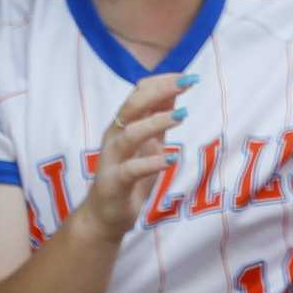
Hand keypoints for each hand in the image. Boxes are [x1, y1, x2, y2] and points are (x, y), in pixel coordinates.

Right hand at [73, 75, 189, 242]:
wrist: (105, 216)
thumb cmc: (130, 176)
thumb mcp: (149, 143)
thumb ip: (158, 118)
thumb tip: (174, 91)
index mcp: (123, 126)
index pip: (138, 93)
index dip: (161, 82)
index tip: (187, 76)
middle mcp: (115, 138)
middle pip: (131, 106)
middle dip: (159, 92)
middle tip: (187, 83)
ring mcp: (112, 160)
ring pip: (130, 134)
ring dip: (157, 122)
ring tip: (183, 114)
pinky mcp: (114, 183)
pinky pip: (131, 170)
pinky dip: (152, 162)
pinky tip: (172, 159)